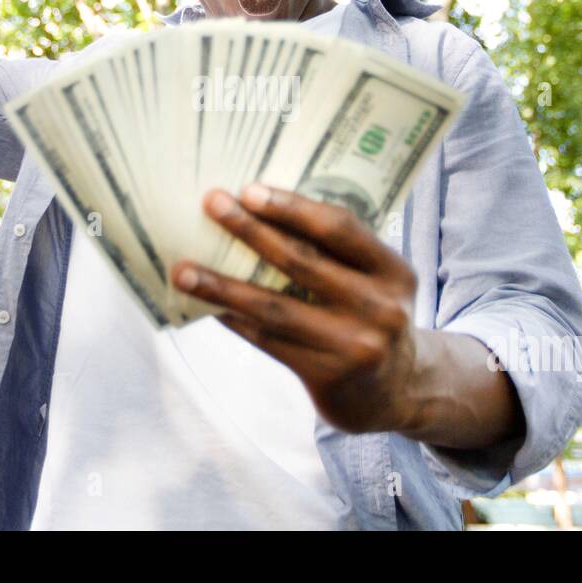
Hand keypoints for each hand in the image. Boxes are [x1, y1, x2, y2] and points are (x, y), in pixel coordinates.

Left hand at [171, 184, 422, 435]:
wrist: (398, 392)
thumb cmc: (371, 317)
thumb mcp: (375, 281)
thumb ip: (337, 254)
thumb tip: (258, 211)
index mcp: (393, 271)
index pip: (340, 229)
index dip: (293, 207)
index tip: (250, 190)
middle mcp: (380, 307)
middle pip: (302, 261)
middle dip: (250, 230)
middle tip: (211, 204)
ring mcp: (355, 345)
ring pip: (274, 307)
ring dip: (222, 286)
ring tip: (183, 270)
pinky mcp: (328, 376)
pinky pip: (269, 340)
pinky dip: (234, 320)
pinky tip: (206, 306)